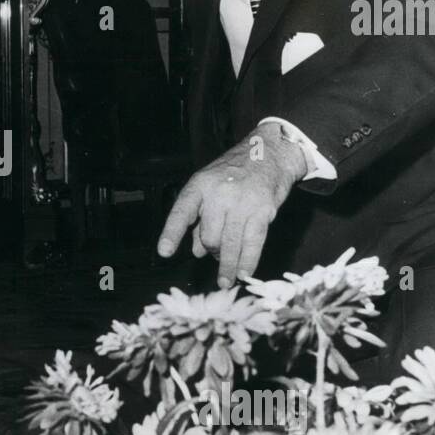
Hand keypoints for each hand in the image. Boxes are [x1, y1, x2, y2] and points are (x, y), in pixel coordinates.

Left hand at [157, 124, 306, 286]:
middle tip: (216, 256)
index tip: (165, 252)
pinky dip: (248, 261)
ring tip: (225, 281)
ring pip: (229, 243)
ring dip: (227, 266)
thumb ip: (200, 218)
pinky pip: (253, 242)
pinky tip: (244, 273)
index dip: (171, 234)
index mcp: (200, 185)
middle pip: (209, 236)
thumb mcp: (210, 188)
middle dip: (211, 251)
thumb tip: (196, 251)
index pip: (181, 212)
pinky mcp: (263, 211)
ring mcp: (242, 202)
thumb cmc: (234, 174)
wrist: (269, 154)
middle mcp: (219, 193)